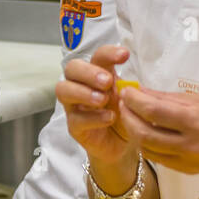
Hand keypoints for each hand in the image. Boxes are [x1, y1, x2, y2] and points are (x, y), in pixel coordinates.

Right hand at [57, 45, 139, 167]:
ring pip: (63, 90)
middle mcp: (82, 86)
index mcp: (98, 75)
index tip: (124, 55)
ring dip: (83, 92)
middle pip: (72, 68)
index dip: (108, 53)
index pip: (97, 57)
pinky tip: (109, 118)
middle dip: (88, 72)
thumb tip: (136, 84)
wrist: (123, 145)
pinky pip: (76, 118)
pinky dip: (93, 117)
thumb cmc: (124, 116)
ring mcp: (75, 106)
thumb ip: (131, 89)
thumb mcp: (131, 99)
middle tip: (107, 81)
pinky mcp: (74, 126)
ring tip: (103, 100)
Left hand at [116, 85, 198, 178]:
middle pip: (144, 133)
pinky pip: (157, 157)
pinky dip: (146, 144)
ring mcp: (186, 161)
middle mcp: (189, 145)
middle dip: (127, 117)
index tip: (126, 91)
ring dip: (133, 132)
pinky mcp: (185, 170)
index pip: (154, 112)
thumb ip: (169, 98)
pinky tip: (145, 131)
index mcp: (196, 122)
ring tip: (130, 116)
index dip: (134, 101)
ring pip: (146, 148)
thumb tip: (141, 91)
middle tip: (123, 104)